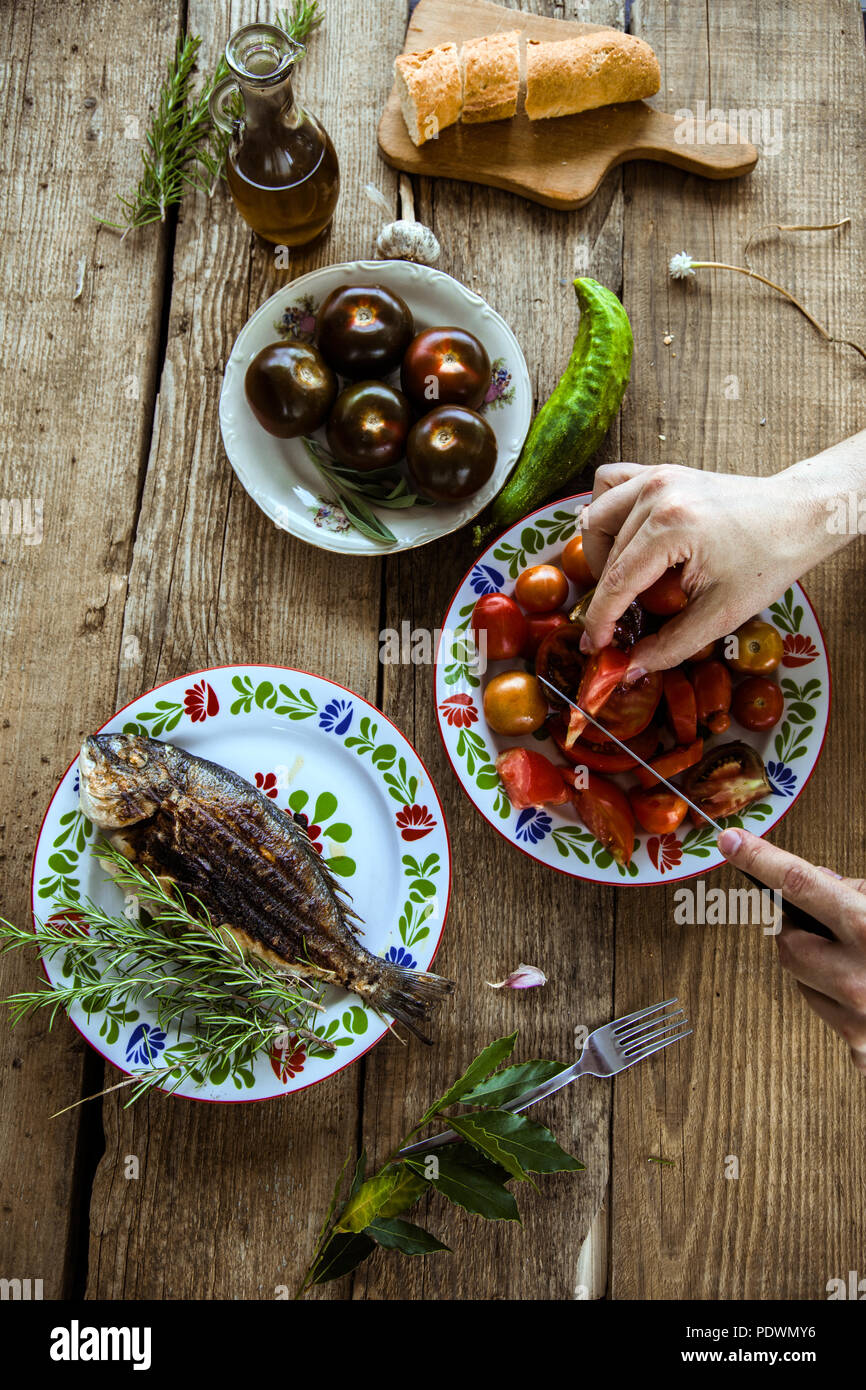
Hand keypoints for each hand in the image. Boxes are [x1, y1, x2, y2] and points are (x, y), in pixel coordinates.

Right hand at [579, 439, 863, 673]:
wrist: (800, 515)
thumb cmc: (770, 560)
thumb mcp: (723, 613)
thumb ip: (672, 644)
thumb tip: (632, 667)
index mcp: (671, 527)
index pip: (616, 581)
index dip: (601, 620)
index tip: (595, 644)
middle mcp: (657, 494)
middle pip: (604, 553)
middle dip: (607, 593)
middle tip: (621, 619)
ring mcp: (657, 476)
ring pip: (596, 517)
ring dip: (599, 552)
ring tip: (623, 578)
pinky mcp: (661, 470)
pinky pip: (610, 484)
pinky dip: (605, 510)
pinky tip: (622, 535)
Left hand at [719, 828, 865, 1071]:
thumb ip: (855, 894)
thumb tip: (816, 885)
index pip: (800, 884)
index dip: (761, 860)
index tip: (731, 842)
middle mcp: (859, 976)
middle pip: (787, 944)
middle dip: (797, 930)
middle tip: (825, 924)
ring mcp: (858, 1019)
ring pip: (802, 981)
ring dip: (819, 967)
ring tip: (862, 964)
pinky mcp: (860, 1051)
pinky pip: (827, 1014)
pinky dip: (840, 1000)